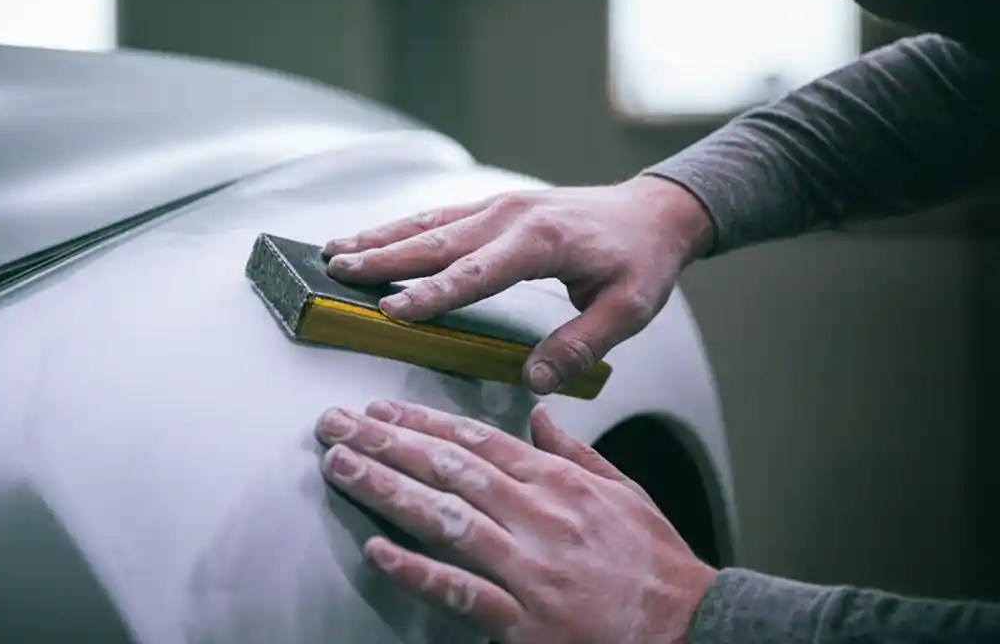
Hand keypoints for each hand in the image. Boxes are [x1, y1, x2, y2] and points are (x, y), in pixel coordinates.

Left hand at [315, 400, 716, 643]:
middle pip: (449, 468)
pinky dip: (418, 570)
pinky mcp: (524, 621)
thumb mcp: (624, 491)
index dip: (420, 422)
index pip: (476, 439)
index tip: (379, 409)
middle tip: (337, 424)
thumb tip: (540, 414)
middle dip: (386, 442)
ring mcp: (529, 568)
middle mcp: (538, 516)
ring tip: (341, 468)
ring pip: (446, 518)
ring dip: (387, 490)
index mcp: (559, 483)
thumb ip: (574, 452)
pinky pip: (462, 590)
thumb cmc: (656, 565)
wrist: (692, 628)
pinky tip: (379, 552)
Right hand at [324, 177, 712, 393]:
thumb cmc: (641, 260)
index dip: (432, 294)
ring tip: (334, 251)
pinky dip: (400, 230)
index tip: (392, 311)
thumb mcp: (628, 310)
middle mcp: (511, 216)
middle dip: (383, 257)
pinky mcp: (495, 209)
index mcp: (540, 241)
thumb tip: (533, 379)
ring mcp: (499, 207)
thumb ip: (580, 345)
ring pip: (428, 224)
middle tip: (337, 270)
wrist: (654, 211)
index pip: (476, 272)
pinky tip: (372, 240)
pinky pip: (439, 219)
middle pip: (437, 241)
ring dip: (380, 238)